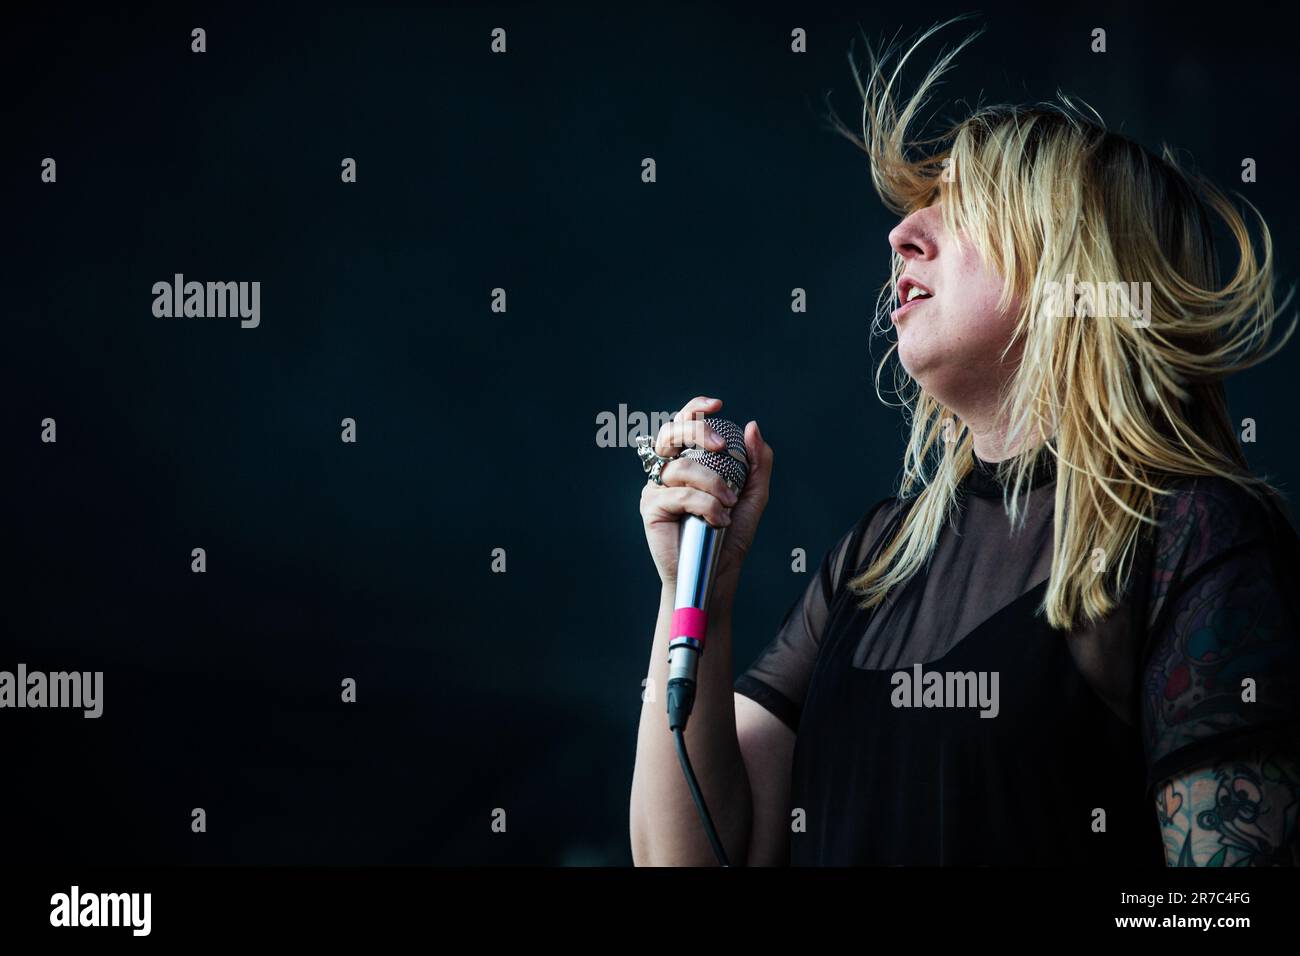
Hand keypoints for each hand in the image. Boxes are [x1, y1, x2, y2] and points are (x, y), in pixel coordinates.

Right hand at [638, 396, 773, 589]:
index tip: (718, 405)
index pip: (684, 425)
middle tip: (721, 446)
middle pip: (670, 433)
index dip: (696, 409)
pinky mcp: (651, 508)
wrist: (716, 573)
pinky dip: (704, 505)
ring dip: (712, 483)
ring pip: (680, 466)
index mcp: (688, 462)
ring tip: (728, 504)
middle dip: (697, 431)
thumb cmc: (729, 536)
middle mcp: (668, 471)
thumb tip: (752, 426)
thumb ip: (757, 461)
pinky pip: (678, 494)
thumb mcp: (753, 495)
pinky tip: (717, 520)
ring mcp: (656, 488)